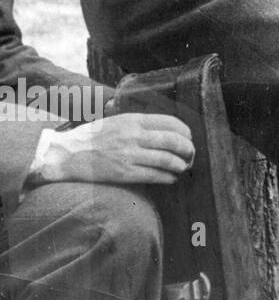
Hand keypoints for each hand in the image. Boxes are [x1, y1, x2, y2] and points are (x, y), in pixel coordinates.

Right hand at [31, 113, 194, 186]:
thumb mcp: (116, 120)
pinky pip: (154, 175)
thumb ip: (138, 123)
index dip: (185, 131)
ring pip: (167, 159)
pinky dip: (167, 177)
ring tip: (182, 167)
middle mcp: (133, 136)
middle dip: (188, 149)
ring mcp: (129, 155)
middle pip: (173, 141)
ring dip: (180, 165)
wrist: (66, 154)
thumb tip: (165, 128)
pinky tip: (171, 178)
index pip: (170, 122)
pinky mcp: (123, 173)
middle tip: (191, 154)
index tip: (189, 137)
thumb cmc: (92, 137)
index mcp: (133, 120)